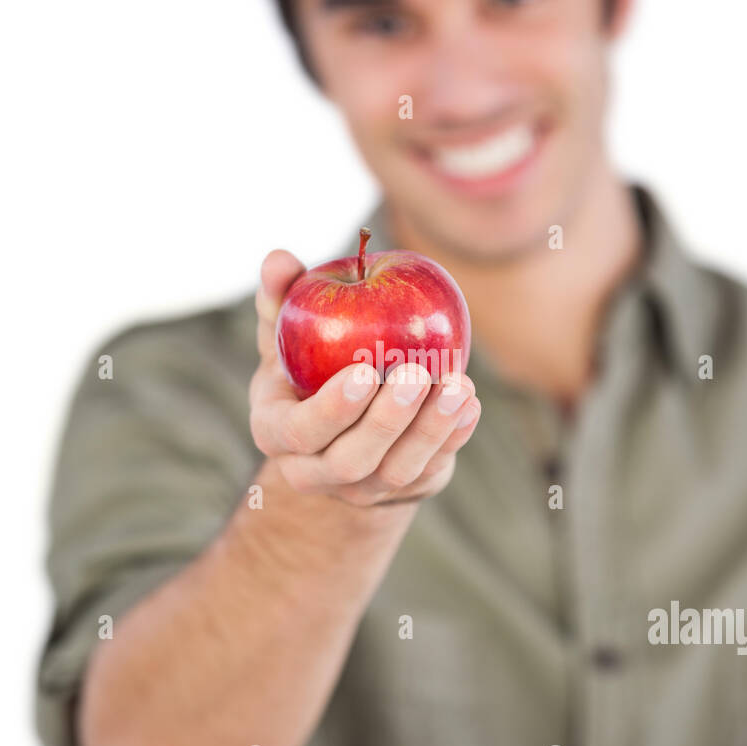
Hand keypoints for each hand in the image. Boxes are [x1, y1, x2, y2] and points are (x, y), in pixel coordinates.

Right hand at [249, 248, 480, 505]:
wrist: (340, 426)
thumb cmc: (309, 365)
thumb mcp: (289, 333)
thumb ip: (281, 298)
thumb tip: (279, 258)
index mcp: (277, 433)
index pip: (299, 432)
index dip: (331, 409)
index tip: (363, 371)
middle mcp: (314, 470)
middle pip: (349, 461)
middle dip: (386, 422)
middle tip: (416, 374)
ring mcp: (361, 487)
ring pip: (396, 471)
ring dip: (430, 430)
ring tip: (458, 385)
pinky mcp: (405, 487)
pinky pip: (431, 468)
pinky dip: (453, 436)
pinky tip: (470, 401)